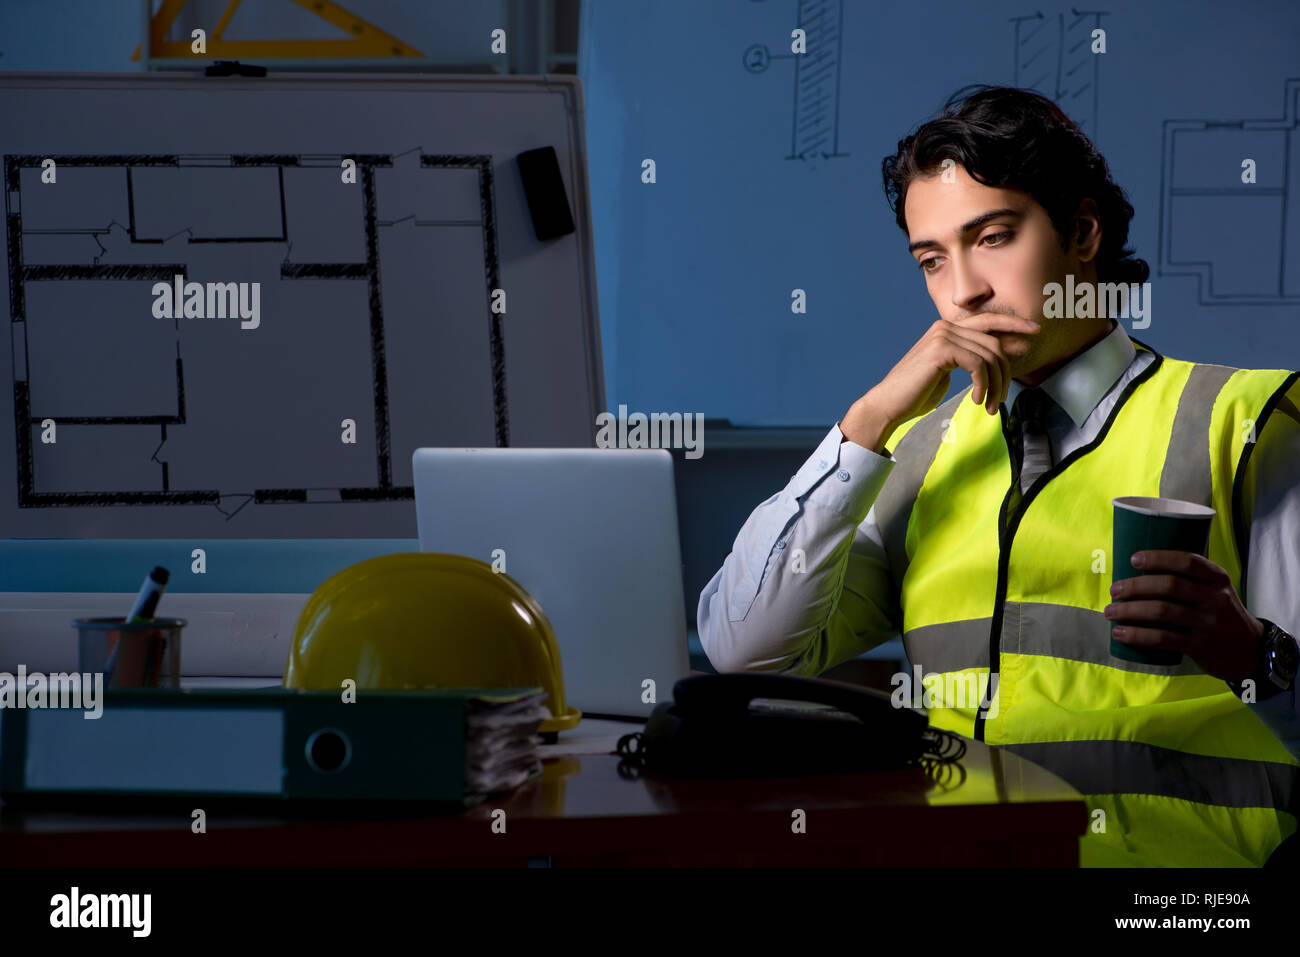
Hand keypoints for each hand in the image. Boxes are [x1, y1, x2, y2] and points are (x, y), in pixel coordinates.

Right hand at [839, 312, 1041, 450]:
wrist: (888, 404)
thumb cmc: (915, 393)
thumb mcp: (947, 372)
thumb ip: (968, 359)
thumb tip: (997, 358)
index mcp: (947, 329)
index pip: (988, 320)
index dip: (1013, 323)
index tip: (1035, 330)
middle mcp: (945, 327)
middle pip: (994, 342)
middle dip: (1006, 372)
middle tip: (1003, 397)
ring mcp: (943, 336)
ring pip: (990, 356)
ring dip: (995, 386)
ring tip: (989, 406)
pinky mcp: (941, 350)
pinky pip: (979, 365)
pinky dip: (983, 386)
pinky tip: (976, 401)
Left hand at [1104, 550, 1264, 681]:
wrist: (1250, 651)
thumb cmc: (1221, 614)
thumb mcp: (1216, 590)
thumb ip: (1190, 579)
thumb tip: (1140, 570)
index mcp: (1217, 579)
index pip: (1187, 562)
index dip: (1158, 558)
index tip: (1133, 559)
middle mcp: (1214, 598)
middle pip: (1168, 586)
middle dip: (1135, 586)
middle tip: (1114, 590)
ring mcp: (1207, 623)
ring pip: (1161, 612)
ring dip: (1130, 611)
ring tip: (1110, 612)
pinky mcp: (1198, 646)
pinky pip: (1162, 638)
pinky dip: (1137, 635)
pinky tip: (1120, 633)